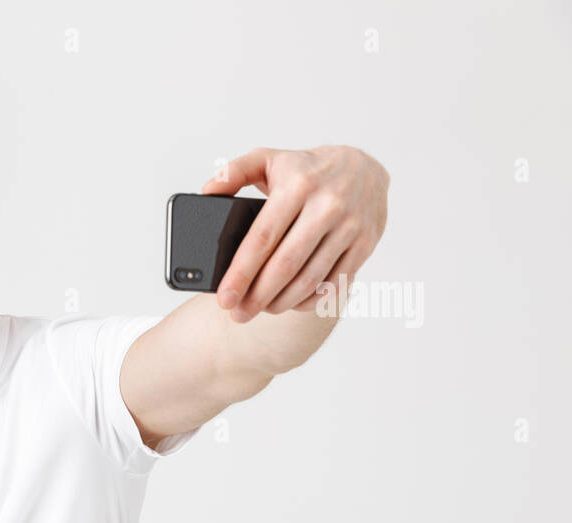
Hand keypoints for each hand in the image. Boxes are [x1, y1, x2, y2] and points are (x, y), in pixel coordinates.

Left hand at [201, 145, 389, 321]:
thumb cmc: (307, 169)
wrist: (364, 166)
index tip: (225, 297)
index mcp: (297, 186)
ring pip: (310, 278)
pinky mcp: (365, 243)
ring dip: (282, 302)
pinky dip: (310, 300)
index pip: (262, 238)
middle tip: (238, 314)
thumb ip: (233, 171)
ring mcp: (350, 226)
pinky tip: (292, 303)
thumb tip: (206, 191)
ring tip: (261, 309)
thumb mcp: (268, 159)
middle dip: (257, 296)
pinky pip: (334, 282)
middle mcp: (326, 205)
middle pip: (285, 265)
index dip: (241, 273)